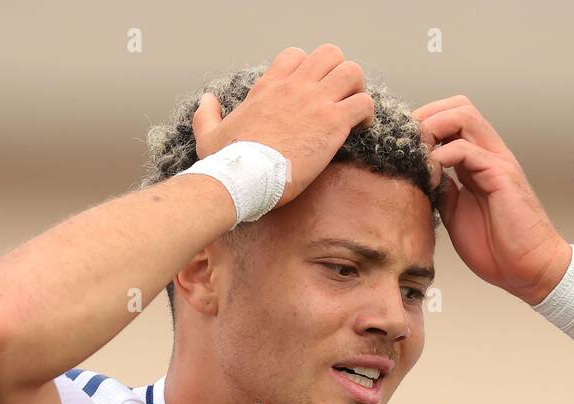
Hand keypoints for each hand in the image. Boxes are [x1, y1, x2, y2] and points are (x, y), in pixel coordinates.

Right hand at [190, 44, 374, 209]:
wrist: (243, 178)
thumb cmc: (227, 162)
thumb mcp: (209, 134)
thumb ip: (208, 114)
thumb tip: (206, 100)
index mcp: (269, 87)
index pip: (296, 56)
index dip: (309, 70)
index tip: (310, 93)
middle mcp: (294, 87)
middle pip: (329, 55)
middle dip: (339, 73)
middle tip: (339, 98)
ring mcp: (315, 102)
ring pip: (352, 72)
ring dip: (357, 89)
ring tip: (354, 112)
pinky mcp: (332, 122)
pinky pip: (363, 103)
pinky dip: (367, 114)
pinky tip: (359, 130)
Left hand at [414, 95, 570, 304]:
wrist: (527, 268)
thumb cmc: (497, 246)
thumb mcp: (457, 214)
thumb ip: (443, 191)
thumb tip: (423, 177)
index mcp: (479, 161)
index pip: (452, 118)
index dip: (425, 123)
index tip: (404, 145)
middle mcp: (490, 154)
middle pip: (458, 106)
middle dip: (426, 116)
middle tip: (407, 143)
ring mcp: (497, 161)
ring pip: (464, 116)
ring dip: (433, 128)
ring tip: (418, 154)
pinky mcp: (501, 176)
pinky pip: (467, 150)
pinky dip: (442, 157)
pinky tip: (431, 178)